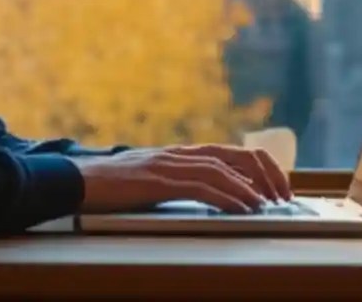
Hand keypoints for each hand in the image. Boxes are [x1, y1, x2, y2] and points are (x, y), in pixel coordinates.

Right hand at [72, 144, 292, 213]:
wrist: (78, 181)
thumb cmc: (114, 186)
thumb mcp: (154, 181)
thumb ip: (179, 183)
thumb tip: (210, 197)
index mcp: (181, 153)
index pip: (231, 152)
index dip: (259, 167)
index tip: (276, 187)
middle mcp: (180, 154)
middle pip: (234, 155)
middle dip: (264, 174)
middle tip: (282, 196)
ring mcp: (169, 165)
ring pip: (221, 170)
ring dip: (249, 188)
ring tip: (267, 205)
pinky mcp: (158, 181)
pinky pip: (201, 186)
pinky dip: (225, 196)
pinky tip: (240, 208)